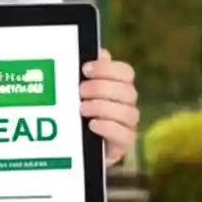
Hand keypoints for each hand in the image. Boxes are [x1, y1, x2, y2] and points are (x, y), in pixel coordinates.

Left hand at [80, 48, 139, 166]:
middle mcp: (127, 106)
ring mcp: (127, 127)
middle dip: (102, 88)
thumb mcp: (76, 92)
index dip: (108, 69)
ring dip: (103, 107)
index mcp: (118, 88)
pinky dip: (109, 128)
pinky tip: (92, 125)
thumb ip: (86, 73)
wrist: (72, 148)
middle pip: (128, 91)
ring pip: (129, 113)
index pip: (126, 72)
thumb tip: (99, 53)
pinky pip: (126, 136)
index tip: (85, 69)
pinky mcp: (122, 146)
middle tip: (80, 91)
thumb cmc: (75, 114)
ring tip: (82, 109)